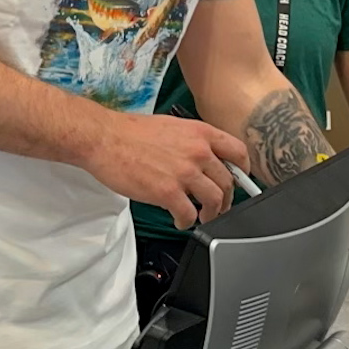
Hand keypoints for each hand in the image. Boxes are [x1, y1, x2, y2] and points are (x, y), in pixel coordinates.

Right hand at [82, 113, 247, 229]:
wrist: (105, 138)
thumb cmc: (130, 132)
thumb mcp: (173, 126)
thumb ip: (194, 141)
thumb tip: (204, 158)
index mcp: (201, 133)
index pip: (238, 152)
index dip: (243, 169)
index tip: (240, 179)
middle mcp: (198, 152)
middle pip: (228, 181)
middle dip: (227, 198)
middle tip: (219, 205)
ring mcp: (185, 173)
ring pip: (215, 200)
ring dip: (212, 213)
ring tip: (203, 217)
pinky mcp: (168, 192)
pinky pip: (189, 214)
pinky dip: (187, 222)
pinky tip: (181, 221)